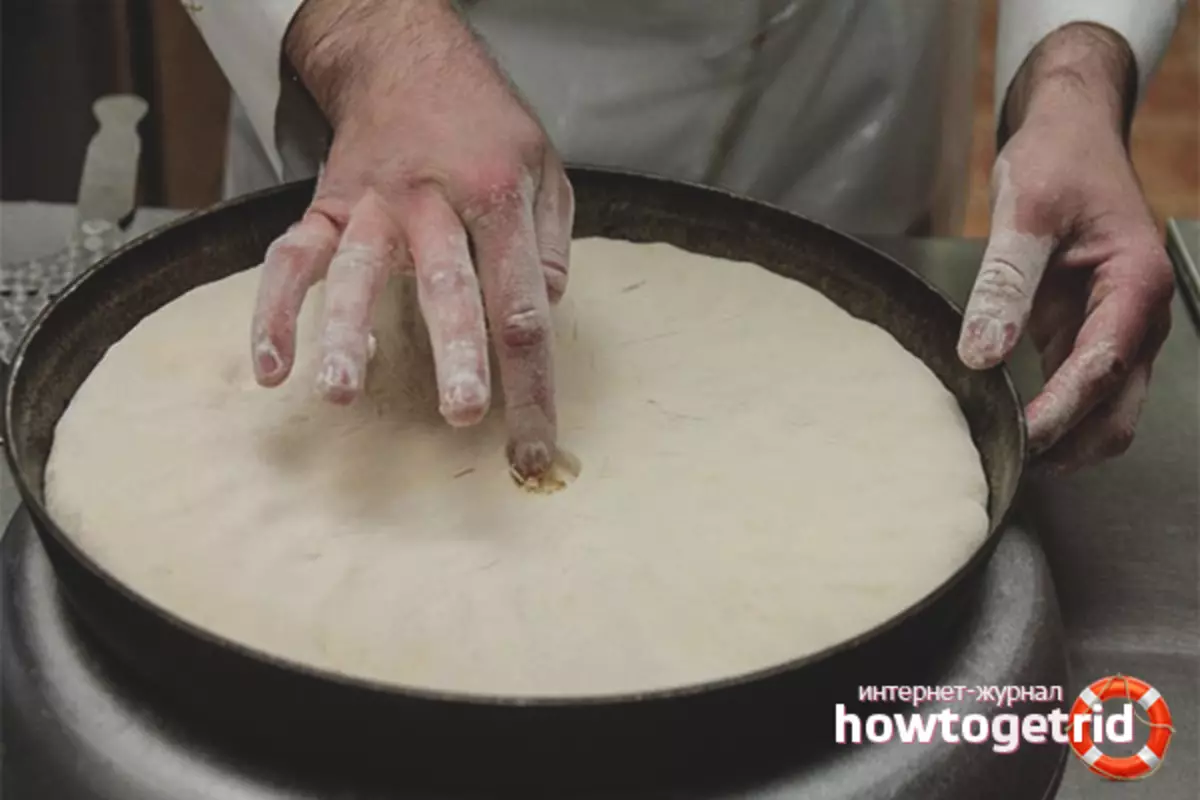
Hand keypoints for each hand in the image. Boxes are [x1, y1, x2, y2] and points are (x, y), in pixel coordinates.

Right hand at [252, 0, 572, 478]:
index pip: (522, 303)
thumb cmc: (485, 126)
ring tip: (341, 393)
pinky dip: (274, 309)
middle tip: (462, 413)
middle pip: (447, 287)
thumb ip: (550, 244)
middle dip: (456, 353)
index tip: (534, 444)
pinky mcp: (326, 207)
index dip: (532, 379)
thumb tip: (544, 314)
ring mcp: (373, 205)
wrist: (406, 59)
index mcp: (497, 195)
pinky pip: (292, 257)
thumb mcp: (545, 169)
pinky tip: (270, 365)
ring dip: (346, 333)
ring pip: (358, 272)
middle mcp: (434, 202)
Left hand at [957, 24, 1173, 473]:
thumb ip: (1005, 285)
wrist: (1071, 131)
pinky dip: (1052, 415)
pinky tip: (1007, 425)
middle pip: (1116, 410)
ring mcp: (1116, 327)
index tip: (1019, 442)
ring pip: (1103, 410)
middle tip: (1007, 467)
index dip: (1061, 414)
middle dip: (1069, 445)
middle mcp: (1137, 316)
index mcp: (1135, 287)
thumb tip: (981, 356)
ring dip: (1062, 439)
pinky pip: (1078, 388)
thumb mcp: (1026, 212)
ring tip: (1002, 458)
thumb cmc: (1057, 160)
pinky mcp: (1088, 329)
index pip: (1101, 369)